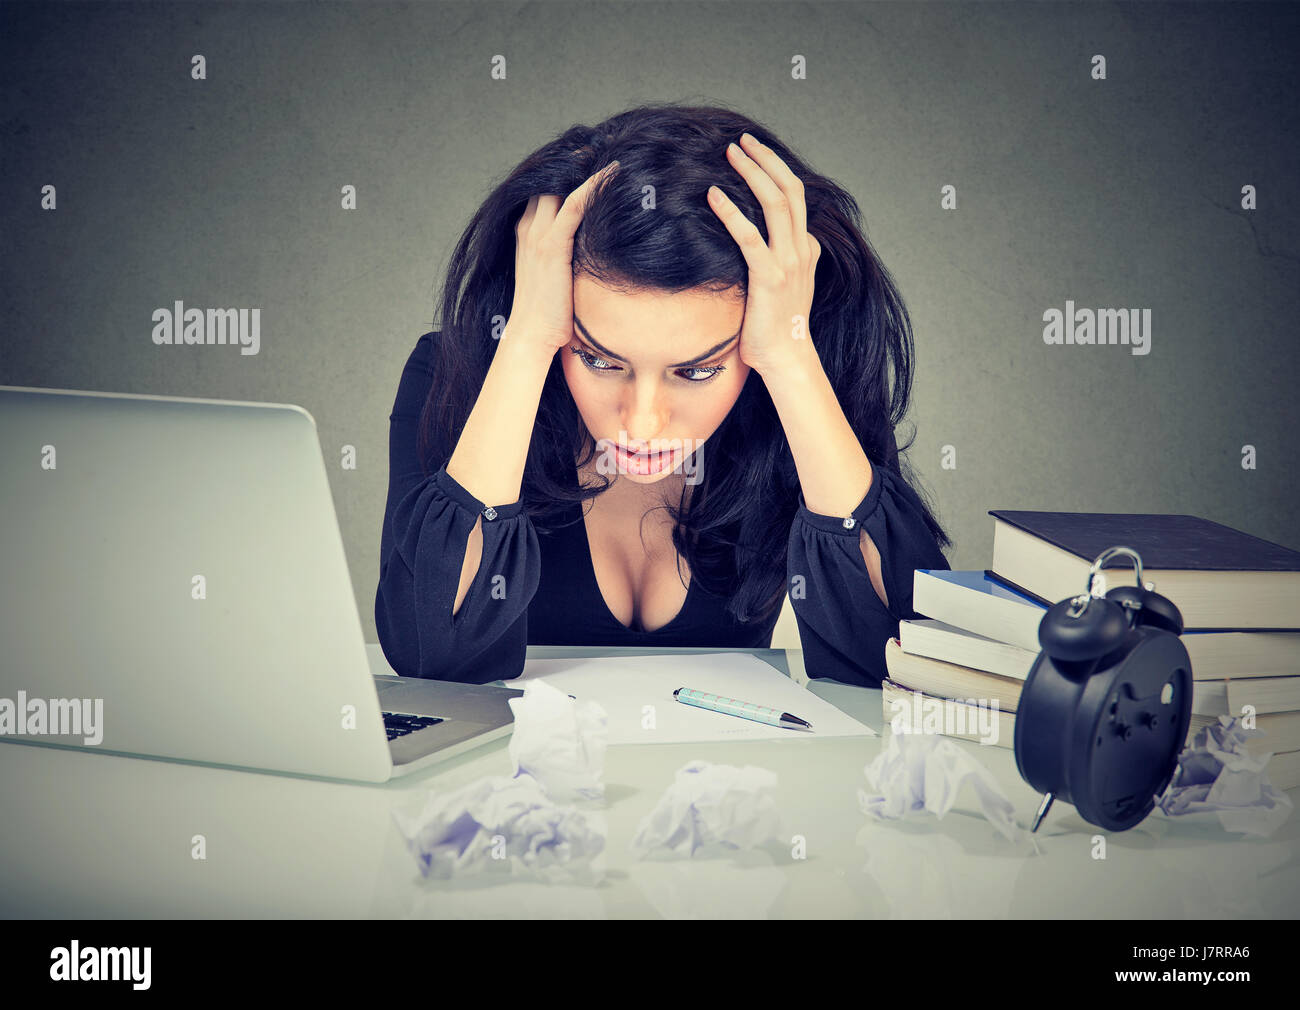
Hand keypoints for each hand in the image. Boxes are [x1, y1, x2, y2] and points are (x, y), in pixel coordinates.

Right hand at [503, 161, 619, 356]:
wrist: (530, 336)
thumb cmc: (545, 315)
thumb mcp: (554, 278)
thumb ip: (566, 258)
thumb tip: (593, 253)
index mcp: (526, 234)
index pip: (544, 191)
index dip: (565, 174)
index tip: (590, 160)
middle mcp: (529, 228)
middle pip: (550, 181)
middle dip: (574, 162)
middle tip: (603, 147)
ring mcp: (538, 235)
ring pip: (562, 186)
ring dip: (586, 166)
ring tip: (610, 152)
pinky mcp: (553, 246)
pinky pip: (576, 204)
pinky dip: (594, 187)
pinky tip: (612, 174)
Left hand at [707, 134, 819, 374]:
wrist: (786, 358)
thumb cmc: (775, 326)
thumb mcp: (784, 286)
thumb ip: (781, 261)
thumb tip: (766, 245)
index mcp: (805, 249)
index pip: (795, 198)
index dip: (776, 170)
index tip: (755, 153)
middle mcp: (801, 250)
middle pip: (789, 189)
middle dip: (766, 159)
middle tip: (742, 140)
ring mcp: (788, 263)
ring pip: (776, 203)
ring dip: (753, 173)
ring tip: (731, 153)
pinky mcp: (769, 278)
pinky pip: (750, 237)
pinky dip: (732, 212)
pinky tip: (714, 195)